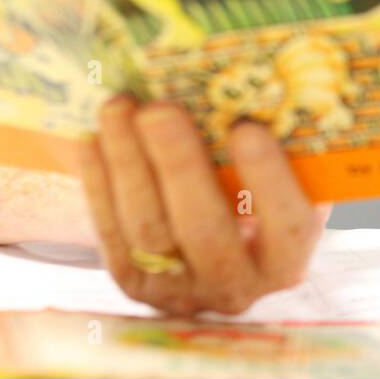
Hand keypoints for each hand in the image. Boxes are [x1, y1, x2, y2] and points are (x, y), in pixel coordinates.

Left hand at [78, 96, 328, 315]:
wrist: (222, 265)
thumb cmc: (261, 205)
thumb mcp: (286, 190)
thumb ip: (283, 155)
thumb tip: (261, 89)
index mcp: (285, 261)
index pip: (285, 225)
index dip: (267, 178)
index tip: (246, 127)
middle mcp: (234, 285)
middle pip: (204, 228)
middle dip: (178, 163)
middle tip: (159, 109)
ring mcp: (179, 289)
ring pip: (148, 228)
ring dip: (128, 162)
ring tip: (119, 107)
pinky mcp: (134, 283)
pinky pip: (111, 233)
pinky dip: (99, 182)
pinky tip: (92, 137)